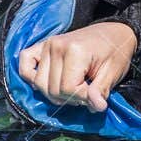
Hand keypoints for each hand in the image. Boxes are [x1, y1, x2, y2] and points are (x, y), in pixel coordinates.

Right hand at [17, 21, 136, 111]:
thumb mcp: (113, 73)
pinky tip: (47, 82)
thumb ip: (100, 91)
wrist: (114, 33)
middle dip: (70, 98)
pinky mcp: (42, 45)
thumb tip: (96, 107)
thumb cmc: (116, 52)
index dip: (82, 98)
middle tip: (86, 94)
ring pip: (39, 83)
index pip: (68, 89)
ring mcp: (47, 45)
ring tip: (73, 89)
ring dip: (55, 93)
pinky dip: (31, 77)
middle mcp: (56, 46)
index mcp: (75, 51)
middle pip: (52, 89)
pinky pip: (25, 64)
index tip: (96, 96)